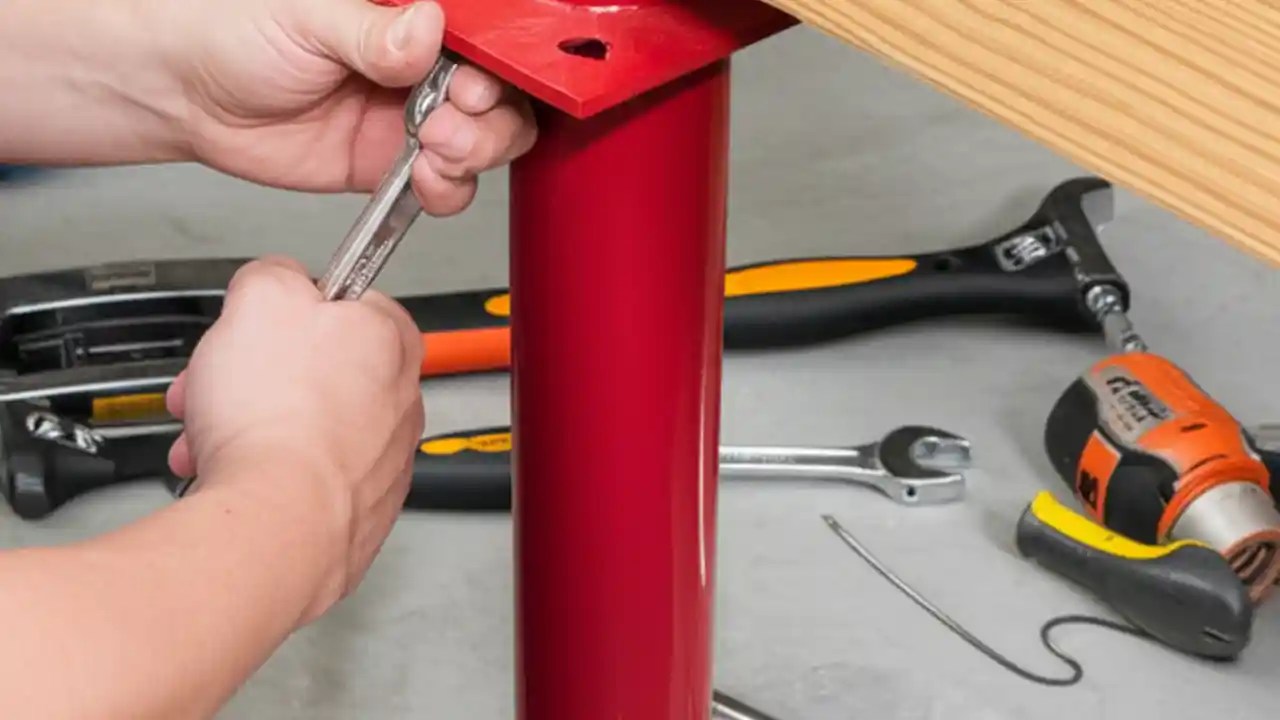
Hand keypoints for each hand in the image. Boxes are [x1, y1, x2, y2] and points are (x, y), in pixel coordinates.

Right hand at [164, 257, 424, 620]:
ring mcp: (383, 461)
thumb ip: (274, 275)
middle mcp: (400, 401)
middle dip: (253, 374)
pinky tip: (229, 474)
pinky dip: (265, 474)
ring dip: (248, 425)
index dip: (287, 311)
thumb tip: (278, 278)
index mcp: (391, 341)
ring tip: (208, 435)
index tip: (257, 326)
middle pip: (316, 370)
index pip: (347, 304)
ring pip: (303, 426)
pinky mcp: (357, 509)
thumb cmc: (277, 418)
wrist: (276, 523)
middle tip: (215, 382)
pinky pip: (303, 477)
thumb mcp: (262, 297)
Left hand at [167, 0, 536, 215]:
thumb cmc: (229, 28)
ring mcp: (413, 115)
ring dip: (477, 152)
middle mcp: (422, 63)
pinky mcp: (394, 163)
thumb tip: (428, 29)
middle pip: (502, 92)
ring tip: (437, 152)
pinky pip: (448, 182)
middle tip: (454, 119)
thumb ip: (372, 31)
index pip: (484, 36)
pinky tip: (427, 179)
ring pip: (487, 139)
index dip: (500, 62)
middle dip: (492, 115)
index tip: (478, 80)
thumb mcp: (305, 16)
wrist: (182, 92)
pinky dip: (449, 188)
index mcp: (407, 14)